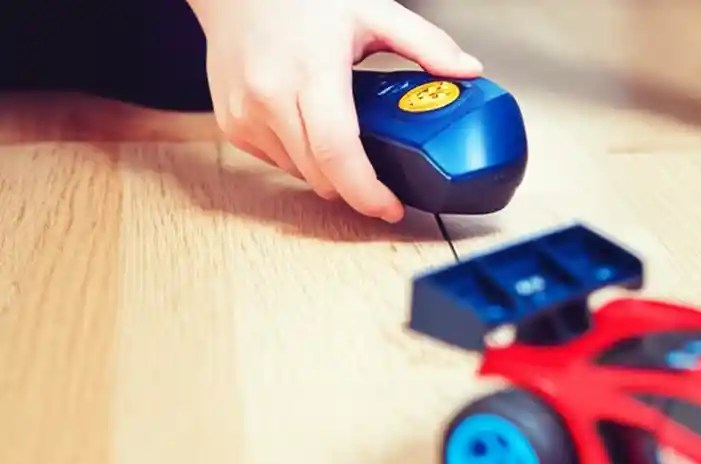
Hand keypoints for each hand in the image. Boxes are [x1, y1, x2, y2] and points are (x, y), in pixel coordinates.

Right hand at [188, 0, 482, 221]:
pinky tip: (313, 131)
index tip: (391, 207)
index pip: (338, 152)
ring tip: (348, 146)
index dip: (367, 191)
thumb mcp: (373, 10)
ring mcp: (247, 114)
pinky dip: (301, 159)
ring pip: (300, 173)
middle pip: (321, 174)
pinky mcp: (233, 124)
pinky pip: (277, 161)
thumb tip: (468, 70)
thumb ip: (426, 43)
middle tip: (383, 187)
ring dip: (329, 173)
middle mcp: (271, 97)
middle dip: (357, 190)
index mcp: (312, 71)